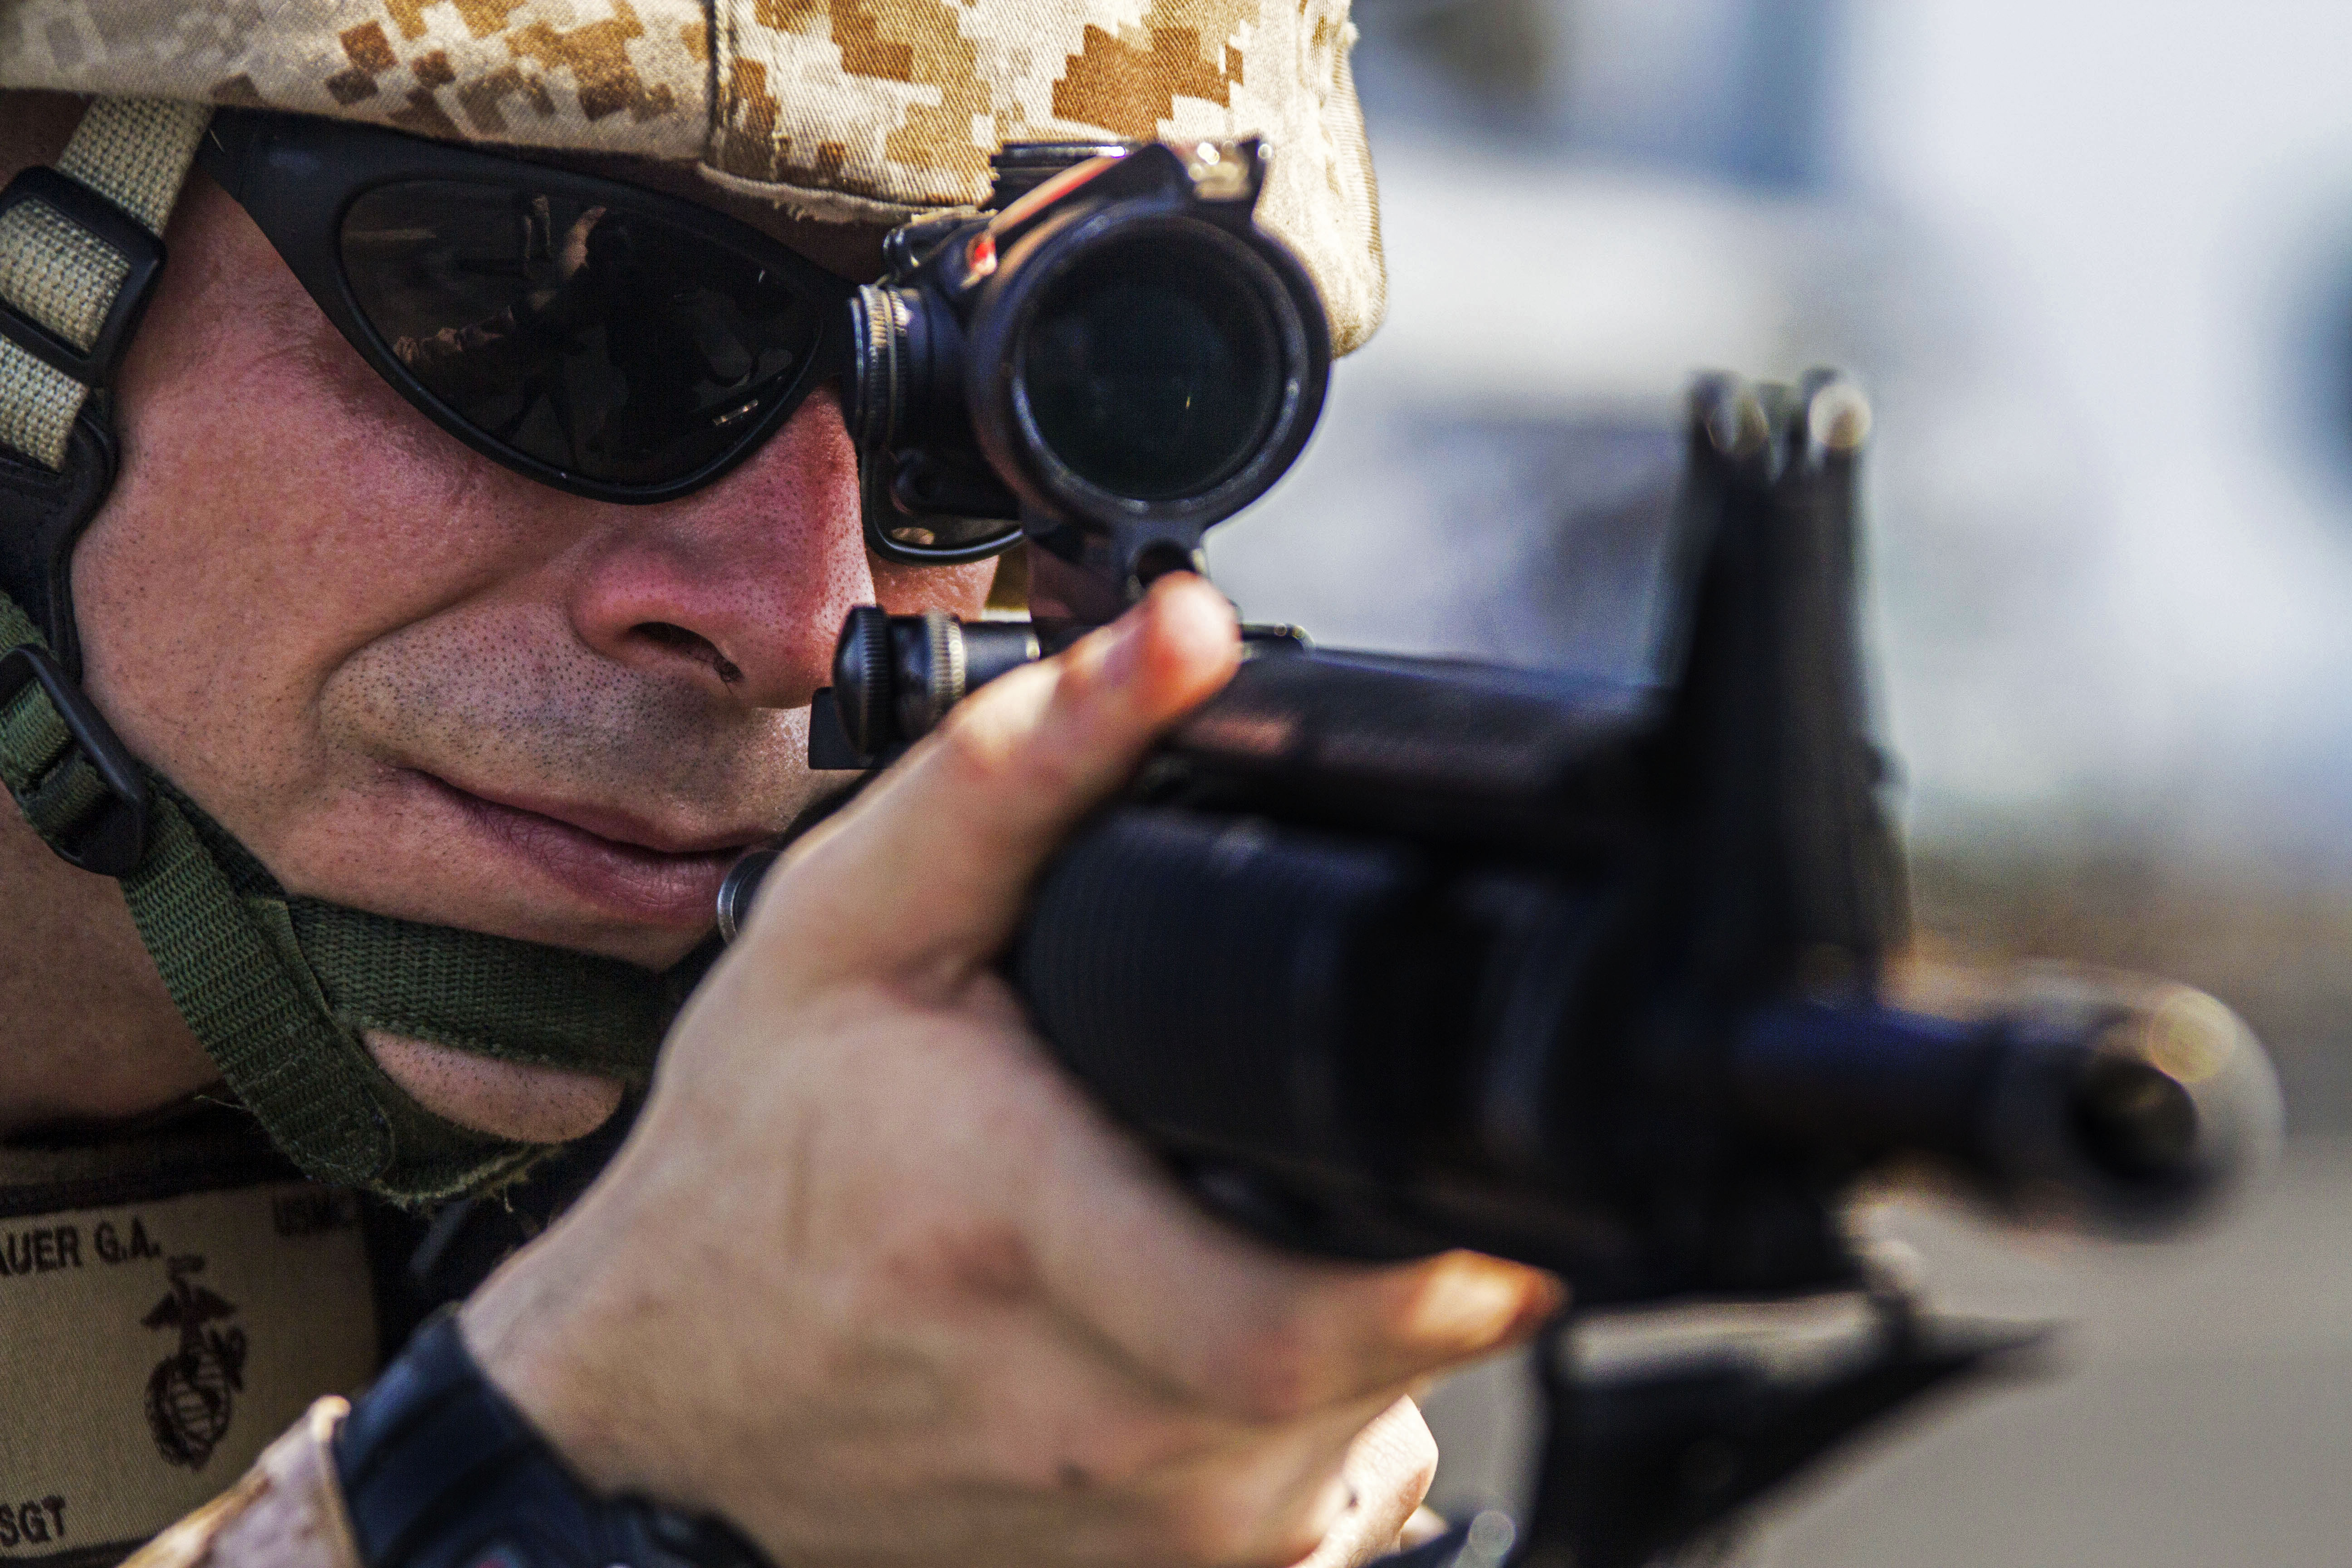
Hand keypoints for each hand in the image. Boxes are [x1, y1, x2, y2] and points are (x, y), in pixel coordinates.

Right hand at [462, 575, 1562, 1567]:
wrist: (653, 1390)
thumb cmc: (752, 1154)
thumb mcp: (855, 922)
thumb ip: (1028, 765)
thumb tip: (1183, 640)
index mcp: (1026, 1247)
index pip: (1315, 1319)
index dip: (1458, 1264)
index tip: (1528, 1199)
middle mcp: (1095, 1429)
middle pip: (1379, 1368)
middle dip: (1419, 1249)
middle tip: (1380, 1147)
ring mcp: (1130, 1540)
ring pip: (1365, 1438)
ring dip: (1367, 1326)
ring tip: (1262, 1218)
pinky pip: (1315, 1506)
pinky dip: (1319, 1416)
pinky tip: (1227, 1317)